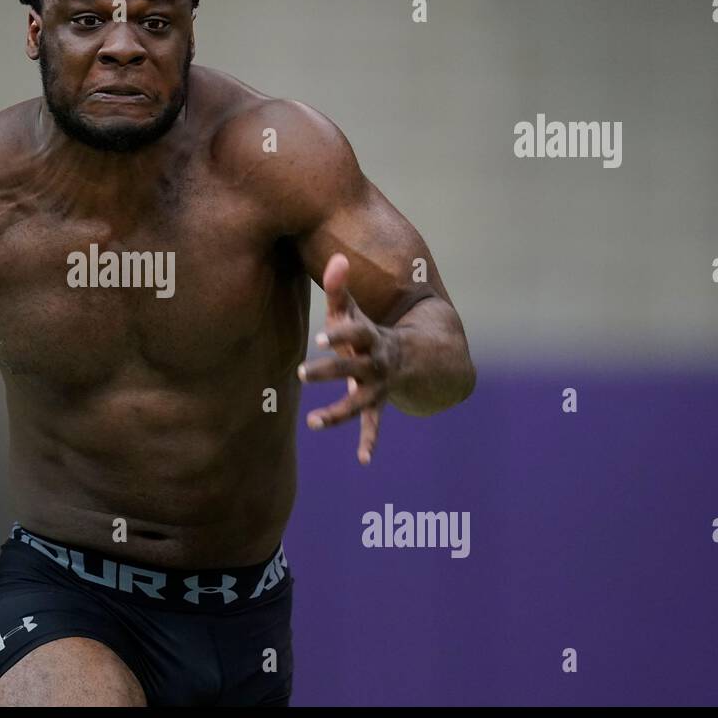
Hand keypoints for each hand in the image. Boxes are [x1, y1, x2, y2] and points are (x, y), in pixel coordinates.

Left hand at [296, 253, 401, 464]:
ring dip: (338, 412)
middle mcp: (375, 362)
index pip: (354, 332)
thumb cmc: (368, 330)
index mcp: (369, 337)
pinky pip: (373, 424)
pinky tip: (364, 460)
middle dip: (330, 370)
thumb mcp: (356, 310)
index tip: (319, 337)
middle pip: (352, 366)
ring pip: (359, 401)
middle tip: (303, 374)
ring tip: (314, 423)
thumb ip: (341, 287)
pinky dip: (369, 441)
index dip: (338, 333)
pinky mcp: (377, 403)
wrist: (414, 354)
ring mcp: (377, 385)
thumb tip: (336, 257)